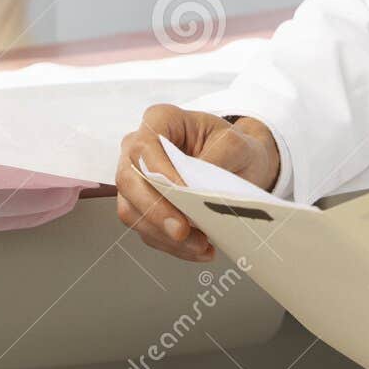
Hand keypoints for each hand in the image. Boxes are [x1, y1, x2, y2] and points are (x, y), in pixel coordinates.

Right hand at [115, 104, 280, 261]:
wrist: (239, 164)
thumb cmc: (233, 146)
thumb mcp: (236, 142)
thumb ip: (217, 157)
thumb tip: (197, 187)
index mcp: (160, 121)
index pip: (145, 146)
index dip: (158, 171)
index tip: (183, 192)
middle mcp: (139, 149)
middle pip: (129, 181)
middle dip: (155, 210)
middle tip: (182, 231)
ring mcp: (136, 179)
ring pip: (132, 211)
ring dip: (163, 234)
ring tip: (200, 244)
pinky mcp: (142, 208)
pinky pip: (147, 231)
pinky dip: (172, 245)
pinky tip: (199, 248)